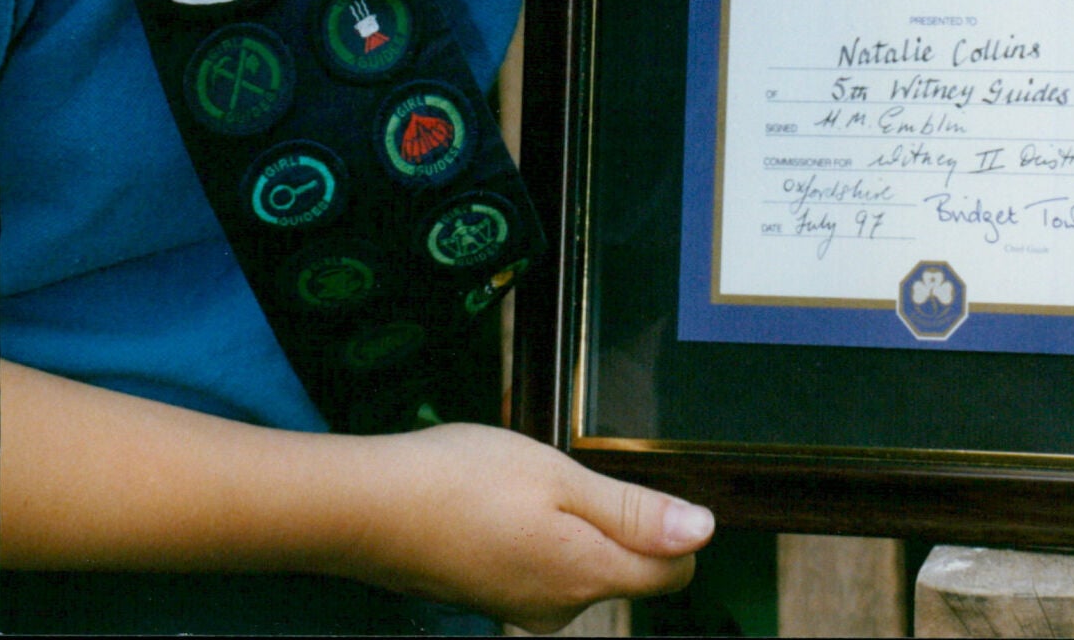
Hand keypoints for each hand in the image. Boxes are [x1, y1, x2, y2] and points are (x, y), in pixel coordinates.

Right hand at [333, 422, 713, 631]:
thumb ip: (634, 510)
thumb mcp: (558, 475)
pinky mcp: (494, 597)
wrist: (370, 508)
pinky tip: (502, 499)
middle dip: (618, 516)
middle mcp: (561, 606)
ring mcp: (523, 607)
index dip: (675, 524)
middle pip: (629, 568)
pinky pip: (542, 564)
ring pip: (583, 563)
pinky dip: (536, 530)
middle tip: (569, 466)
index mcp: (587, 574)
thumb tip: (703, 532)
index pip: (673, 572)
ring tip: (527, 476)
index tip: (644, 479)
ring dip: (573, 518)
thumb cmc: (462, 479)